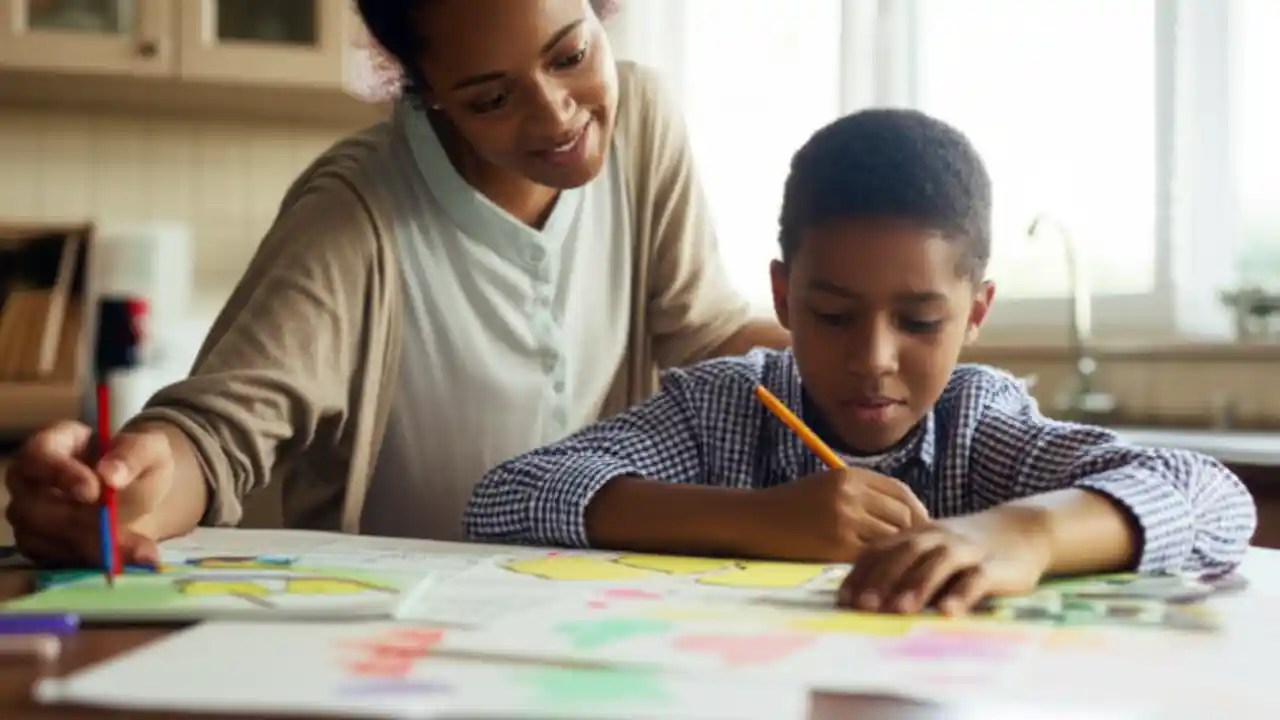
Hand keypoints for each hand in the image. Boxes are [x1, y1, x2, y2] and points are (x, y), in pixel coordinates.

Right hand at [4, 421, 171, 566]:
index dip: (60, 474)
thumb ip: (133, 454)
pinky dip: (90, 561)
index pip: (38, 456)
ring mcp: (30, 514)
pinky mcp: (40, 544)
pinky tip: (125, 559)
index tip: (92, 491)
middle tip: (117, 528)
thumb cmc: (137, 463)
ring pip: (39, 537)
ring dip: (89, 546)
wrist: (141, 493)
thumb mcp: (149, 449)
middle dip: (77, 520)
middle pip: (33, 504)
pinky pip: (52, 559)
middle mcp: (30, 480)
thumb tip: (111, 474)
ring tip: (138, 549)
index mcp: (53, 444)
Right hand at [749, 467, 929, 561]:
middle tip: (915, 553)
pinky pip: (872, 557)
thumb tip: (905, 516)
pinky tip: (880, 573)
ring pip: (891, 538)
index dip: (917, 511)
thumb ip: (862, 495)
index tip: (922, 527)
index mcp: (850, 475)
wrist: (754, 519)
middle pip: (903, 515)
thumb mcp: (828, 486)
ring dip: (898, 553)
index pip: (900, 492)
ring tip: (901, 566)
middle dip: (913, 535)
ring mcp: (845, 519)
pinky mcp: (836, 545)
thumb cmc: (791, 505)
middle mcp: (851, 493)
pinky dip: (880, 565)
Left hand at [837, 514, 1050, 614]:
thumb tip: (863, 599)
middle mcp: (937, 537)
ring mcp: (966, 549)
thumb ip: (902, 566)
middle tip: (862, 606)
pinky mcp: (994, 566)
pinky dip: (961, 595)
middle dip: (881, 580)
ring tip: (898, 610)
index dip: (861, 573)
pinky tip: (948, 612)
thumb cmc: (965, 547)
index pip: (881, 550)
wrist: (1022, 530)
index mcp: (916, 533)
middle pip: (904, 554)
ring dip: (916, 586)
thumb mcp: (930, 549)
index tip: (843, 598)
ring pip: (937, 564)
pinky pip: (975, 579)